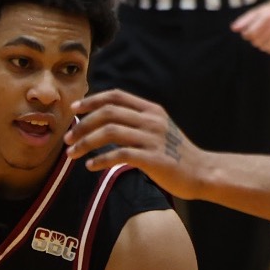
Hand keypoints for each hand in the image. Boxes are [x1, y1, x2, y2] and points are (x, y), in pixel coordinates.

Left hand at [67, 89, 207, 198]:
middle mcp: (151, 120)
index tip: (74, 110)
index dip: (92, 100)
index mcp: (151, 110)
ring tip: (72, 154)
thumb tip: (105, 120)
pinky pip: (119, 154)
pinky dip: (100, 160)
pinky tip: (91, 167)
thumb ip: (137, 121)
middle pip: (108, 113)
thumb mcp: (159, 129)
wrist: (202, 172)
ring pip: (110, 132)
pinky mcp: (152, 158)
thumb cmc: (176, 154)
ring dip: (86, 142)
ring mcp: (152, 138)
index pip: (116, 96)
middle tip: (68, 138)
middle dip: (83, 124)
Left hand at [229, 0, 269, 53]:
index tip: (247, 32)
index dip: (246, 34)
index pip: (251, 33)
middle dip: (254, 39)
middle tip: (257, 32)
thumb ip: (244, 20)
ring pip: (263, 48)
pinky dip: (268, 46)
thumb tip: (233, 28)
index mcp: (267, 17)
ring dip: (261, 43)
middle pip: (256, 42)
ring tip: (264, 35)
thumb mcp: (256, 12)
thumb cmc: (269, 11)